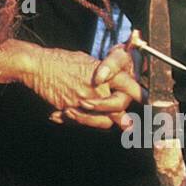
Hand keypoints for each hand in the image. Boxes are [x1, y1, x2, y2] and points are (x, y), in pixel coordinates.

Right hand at [0, 39, 141, 127]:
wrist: (38, 66)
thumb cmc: (61, 60)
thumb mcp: (86, 60)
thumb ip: (103, 73)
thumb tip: (114, 78)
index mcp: (103, 73)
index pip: (128, 85)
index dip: (140, 94)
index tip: (147, 100)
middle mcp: (96, 88)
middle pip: (119, 108)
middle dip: (124, 115)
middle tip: (129, 123)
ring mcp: (84, 101)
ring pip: (103, 120)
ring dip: (106, 122)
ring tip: (109, 125)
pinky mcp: (71, 110)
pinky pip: (84, 122)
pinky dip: (86, 122)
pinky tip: (84, 118)